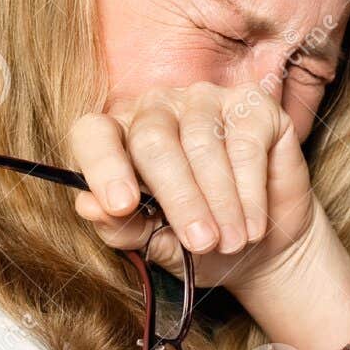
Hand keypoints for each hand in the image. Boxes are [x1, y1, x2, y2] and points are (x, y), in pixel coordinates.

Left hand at [67, 84, 316, 290]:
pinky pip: (245, 143)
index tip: (120, 205)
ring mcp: (205, 99)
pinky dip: (249, 191)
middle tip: (200, 242)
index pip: (94, 133)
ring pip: (202, 143)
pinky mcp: (252, 105)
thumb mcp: (154, 244)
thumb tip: (89, 207)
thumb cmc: (198, 241)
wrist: (260, 250)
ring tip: (232, 242)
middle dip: (179, 199)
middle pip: (153, 140)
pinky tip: (253, 223)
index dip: (103, 165)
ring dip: (220, 201)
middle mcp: (157, 108)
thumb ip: (121, 227)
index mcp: (120, 136)